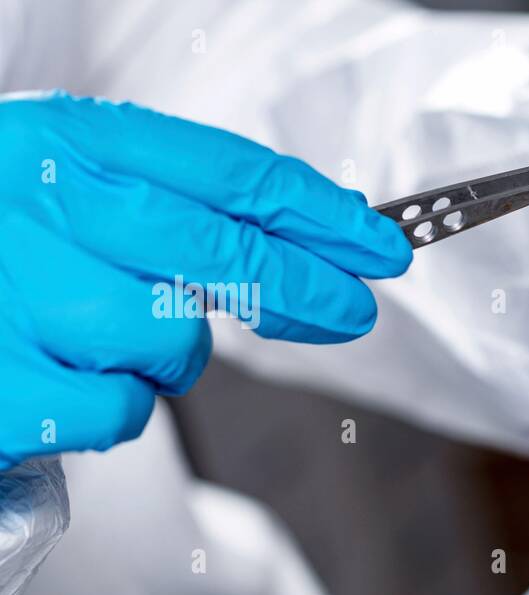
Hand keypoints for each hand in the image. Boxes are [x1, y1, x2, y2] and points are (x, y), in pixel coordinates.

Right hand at [0, 92, 411, 469]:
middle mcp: (37, 205)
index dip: (318, 212)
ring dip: (163, 353)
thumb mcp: (55, 188)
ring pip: (171, 342)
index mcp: (58, 140)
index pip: (225, 172)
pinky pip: (117, 409)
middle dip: (306, 285)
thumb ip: (160, 202)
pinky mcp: (4, 388)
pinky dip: (106, 406)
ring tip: (93, 335)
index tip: (380, 245)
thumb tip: (304, 243)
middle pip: (221, 252)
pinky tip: (55, 381)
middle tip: (355, 308)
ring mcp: (16, 297)